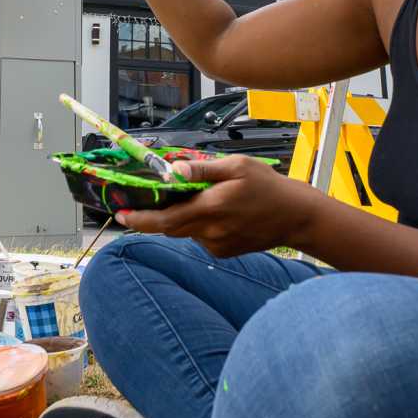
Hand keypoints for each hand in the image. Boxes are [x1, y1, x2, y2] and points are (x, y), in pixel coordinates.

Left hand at [116, 156, 320, 257]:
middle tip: (148, 200)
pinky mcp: (223, 251)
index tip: (121, 214)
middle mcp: (210, 231)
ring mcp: (216, 244)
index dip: (139, 219)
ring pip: (185, 231)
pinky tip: (219, 212)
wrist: (296, 217)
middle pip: (169, 226)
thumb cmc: (268, 187)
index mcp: (210, 207)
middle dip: (155, 215)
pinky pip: (200, 237)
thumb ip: (202, 168)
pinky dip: (199, 224)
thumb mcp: (236, 166)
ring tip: (201, 198)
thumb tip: (173, 169)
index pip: (165, 219)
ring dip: (182, 216)